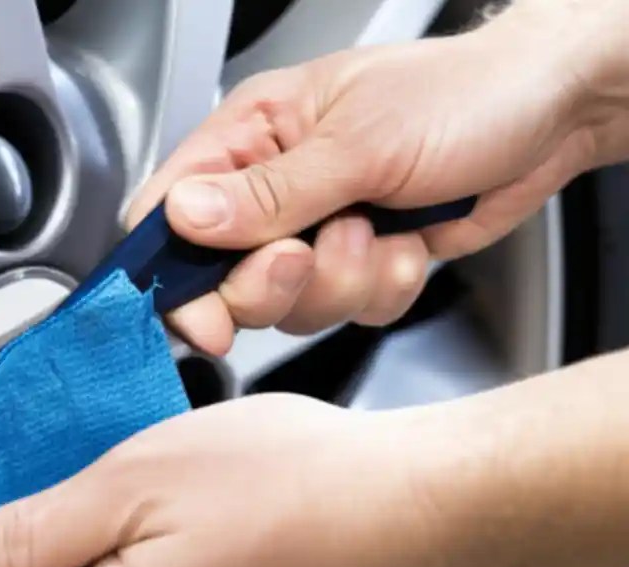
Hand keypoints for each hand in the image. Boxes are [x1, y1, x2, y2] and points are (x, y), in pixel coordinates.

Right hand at [128, 1, 623, 355]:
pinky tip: (408, 242)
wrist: (551, 116)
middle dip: (271, 284)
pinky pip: (345, 311)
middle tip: (307, 256)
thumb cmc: (461, 96)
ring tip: (379, 229)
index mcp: (252, 136)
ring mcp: (316, 231)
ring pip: (287, 304)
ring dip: (341, 281)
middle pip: (220, 277)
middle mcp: (274, 188)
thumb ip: (266, 194)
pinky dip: (382, 289)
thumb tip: (182, 217)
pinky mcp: (359, 264)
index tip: (202, 315)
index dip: (172, 273)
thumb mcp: (356, 144)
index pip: (169, 212)